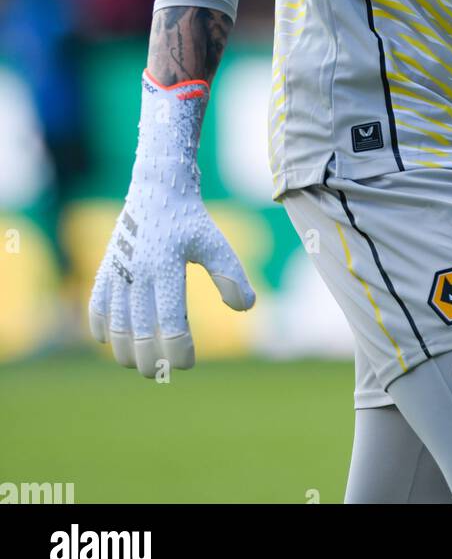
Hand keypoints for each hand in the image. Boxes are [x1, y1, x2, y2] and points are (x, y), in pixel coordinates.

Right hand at [88, 73, 255, 375]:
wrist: (158, 186)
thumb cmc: (191, 219)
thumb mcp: (215, 243)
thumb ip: (230, 275)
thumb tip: (246, 307)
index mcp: (166, 267)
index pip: (170, 323)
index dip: (178, 350)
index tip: (187, 363)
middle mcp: (138, 271)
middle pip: (139, 331)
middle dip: (149, 359)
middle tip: (160, 372)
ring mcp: (118, 270)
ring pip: (115, 323)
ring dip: (124, 349)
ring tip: (138, 363)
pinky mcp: (107, 266)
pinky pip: (97, 304)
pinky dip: (101, 326)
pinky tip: (110, 341)